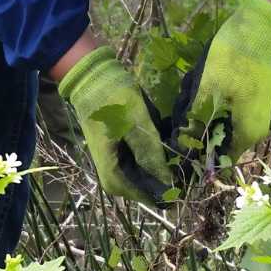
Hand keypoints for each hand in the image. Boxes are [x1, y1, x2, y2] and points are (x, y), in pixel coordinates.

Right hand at [58, 46, 170, 203]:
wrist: (92, 75)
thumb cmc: (113, 97)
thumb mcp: (136, 121)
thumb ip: (150, 151)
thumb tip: (166, 178)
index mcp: (108, 165)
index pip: (131, 192)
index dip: (153, 195)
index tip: (174, 195)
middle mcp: (107, 165)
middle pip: (132, 186)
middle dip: (154, 185)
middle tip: (178, 180)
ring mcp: (110, 155)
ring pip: (133, 174)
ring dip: (152, 173)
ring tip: (174, 168)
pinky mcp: (115, 145)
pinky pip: (132, 161)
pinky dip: (147, 161)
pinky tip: (162, 153)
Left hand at [186, 0, 270, 159]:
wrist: (263, 28)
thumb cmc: (236, 59)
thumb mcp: (209, 88)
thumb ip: (197, 118)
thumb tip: (184, 143)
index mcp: (247, 133)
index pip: (219, 158)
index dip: (198, 152)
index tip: (179, 139)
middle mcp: (255, 129)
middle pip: (221, 141)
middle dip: (200, 129)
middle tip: (184, 110)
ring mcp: (256, 113)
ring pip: (224, 125)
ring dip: (207, 115)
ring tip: (193, 94)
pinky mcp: (254, 99)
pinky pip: (231, 112)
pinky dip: (216, 104)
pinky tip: (205, 87)